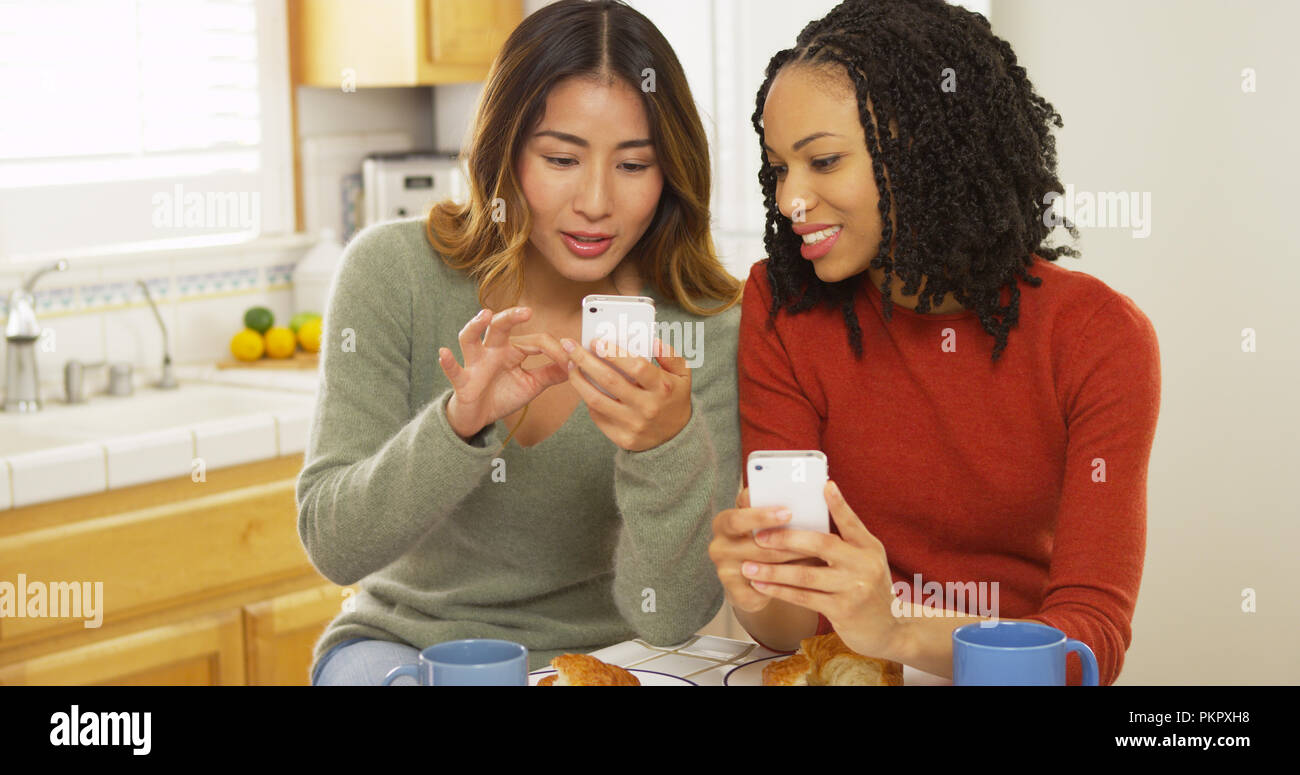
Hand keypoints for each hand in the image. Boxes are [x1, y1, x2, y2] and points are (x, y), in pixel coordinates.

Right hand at [438, 307, 568, 439]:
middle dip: (511, 317)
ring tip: (485, 316)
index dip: (554, 350)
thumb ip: (550, 373)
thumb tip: (575, 363)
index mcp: (512, 350)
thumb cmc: (503, 395)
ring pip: (470, 339)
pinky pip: (453, 370)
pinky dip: (448, 362)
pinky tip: (443, 353)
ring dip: (475, 326)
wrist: (479, 416)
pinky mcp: (463, 381)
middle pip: (499, 327)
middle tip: (526, 312)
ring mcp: (475, 363)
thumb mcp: (531, 385)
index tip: (571, 361)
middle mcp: (492, 351)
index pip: (535, 342)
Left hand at [558, 335, 691, 451]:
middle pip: (609, 380)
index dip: (613, 352)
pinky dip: (587, 399)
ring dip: (578, 380)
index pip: (636, 366)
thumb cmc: (674, 398)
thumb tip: (650, 340)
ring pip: (596, 400)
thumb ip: (668, 354)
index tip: (596, 341)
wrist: (676, 437)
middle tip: (570, 345)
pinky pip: (598, 416)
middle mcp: (648, 407)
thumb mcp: (682, 374)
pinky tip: (584, 386)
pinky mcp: (623, 438)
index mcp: (663, 387)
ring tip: (570, 364)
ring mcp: (634, 425)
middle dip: (585, 360)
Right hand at [707, 487, 811, 613]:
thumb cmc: (765, 539)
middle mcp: (719, 547)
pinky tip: (805, 575)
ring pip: (763, 566)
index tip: (788, 512)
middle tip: (808, 535)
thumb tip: (802, 502)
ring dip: (791, 558)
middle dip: (782, 538)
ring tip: (816, 552)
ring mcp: (725, 573)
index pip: (738, 517)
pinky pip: (765, 588)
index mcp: (723, 523)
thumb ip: (772, 509)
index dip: (762, 516)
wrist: (756, 578)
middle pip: (752, 545)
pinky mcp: (737, 594)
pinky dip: (787, 582)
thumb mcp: (763, 521)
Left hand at [738, 480, 902, 658]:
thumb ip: (847, 542)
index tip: (824, 486)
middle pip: (821, 544)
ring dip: (773, 571)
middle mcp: (864, 565)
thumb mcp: (867, 560)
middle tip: (759, 536)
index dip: (838, 504)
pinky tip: (762, 586)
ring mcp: (854, 589)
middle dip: (786, 538)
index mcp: (869, 547)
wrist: (890, 628)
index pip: (851, 522)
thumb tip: (818, 516)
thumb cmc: (869, 588)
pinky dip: (780, 591)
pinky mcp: (843, 611)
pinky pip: (804, 598)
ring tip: (749, 567)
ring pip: (806, 575)